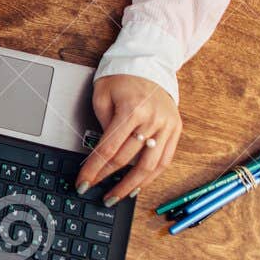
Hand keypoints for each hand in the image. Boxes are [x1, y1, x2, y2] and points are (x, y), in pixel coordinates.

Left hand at [77, 74, 181, 204]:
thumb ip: (102, 126)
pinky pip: (165, 159)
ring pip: (151, 166)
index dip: (94, 170)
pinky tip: (138, 185)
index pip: (108, 149)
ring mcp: (168, 125)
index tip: (83, 182)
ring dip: (132, 185)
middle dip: (109, 180)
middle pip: (128, 160)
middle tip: (97, 194)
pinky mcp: (176, 129)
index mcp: (132, 110)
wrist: (148, 63)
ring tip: (117, 196)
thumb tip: (101, 155)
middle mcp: (153, 119)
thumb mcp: (102, 96)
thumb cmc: (121, 78)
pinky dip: (152, 176)